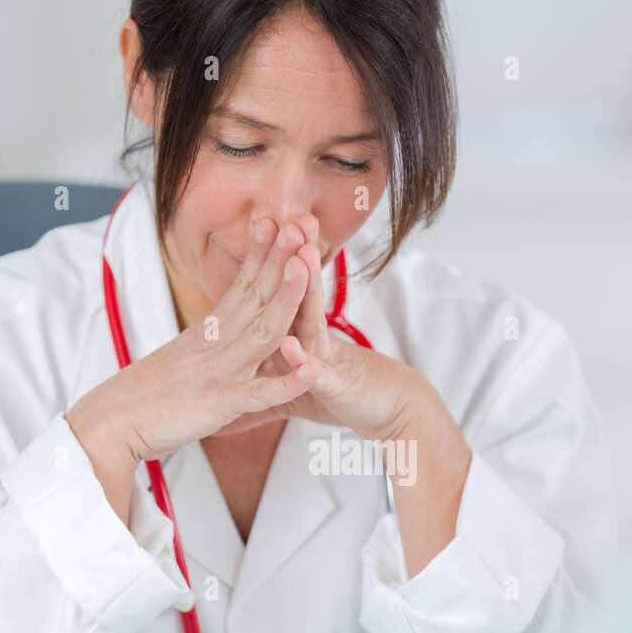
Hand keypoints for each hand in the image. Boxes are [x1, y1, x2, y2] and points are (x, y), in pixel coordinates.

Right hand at [66, 217, 320, 465]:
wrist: (110, 424)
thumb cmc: (142, 398)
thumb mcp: (179, 361)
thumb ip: (205, 347)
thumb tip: (217, 334)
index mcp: (206, 335)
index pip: (240, 287)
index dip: (260, 255)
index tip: (276, 222)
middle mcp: (215, 345)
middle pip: (254, 297)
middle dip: (279, 259)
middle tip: (299, 222)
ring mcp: (219, 373)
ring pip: (260, 332)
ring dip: (285, 300)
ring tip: (306, 268)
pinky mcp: (219, 405)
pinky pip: (259, 393)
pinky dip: (287, 383)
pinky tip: (313, 371)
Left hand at [207, 213, 425, 440]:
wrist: (394, 413)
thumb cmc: (345, 399)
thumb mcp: (297, 396)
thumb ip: (265, 396)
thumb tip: (237, 404)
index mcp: (300, 337)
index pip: (282, 294)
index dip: (270, 263)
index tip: (262, 225)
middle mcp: (313, 343)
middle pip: (297, 295)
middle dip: (291, 257)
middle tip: (286, 219)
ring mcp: (324, 362)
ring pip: (311, 323)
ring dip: (306, 291)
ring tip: (301, 255)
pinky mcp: (333, 389)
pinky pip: (315, 375)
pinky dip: (303, 362)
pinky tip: (291, 345)